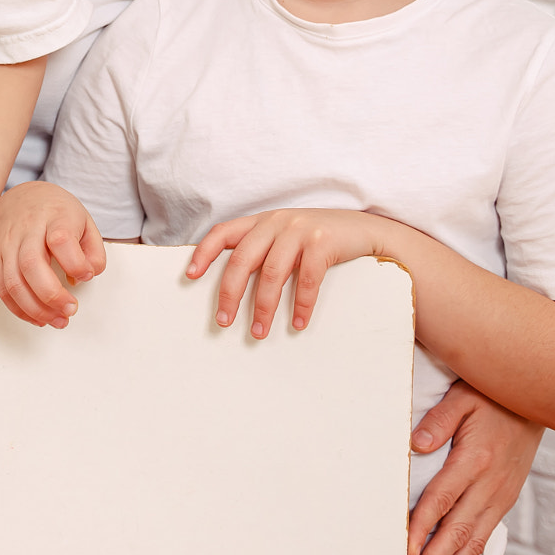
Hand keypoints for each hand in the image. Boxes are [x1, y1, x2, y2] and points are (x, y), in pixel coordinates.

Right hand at [0, 182, 104, 326]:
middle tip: (70, 309)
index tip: (86, 274)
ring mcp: (7, 243)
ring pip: (13, 281)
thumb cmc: (55, 211)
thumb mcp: (85, 221)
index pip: (61, 240)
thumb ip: (93, 250)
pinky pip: (2, 288)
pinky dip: (19, 308)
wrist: (21, 196)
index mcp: (54, 216)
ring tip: (57, 320)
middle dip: (52, 295)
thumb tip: (84, 277)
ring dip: (35, 308)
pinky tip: (37, 316)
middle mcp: (27, 229)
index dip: (76, 263)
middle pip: (31, 264)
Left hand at [189, 208, 393, 338]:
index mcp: (261, 222)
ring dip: (264, 307)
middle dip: (229, 293)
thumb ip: (262, 250)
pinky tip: (298, 323)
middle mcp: (276, 222)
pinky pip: (307, 279)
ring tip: (259, 333)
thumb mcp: (285, 237)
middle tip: (224, 322)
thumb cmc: (318, 239)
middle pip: (242, 260)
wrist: (364, 229)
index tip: (189, 276)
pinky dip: (301, 305)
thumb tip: (233, 286)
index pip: (223, 233)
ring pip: (272, 273)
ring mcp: (299, 230)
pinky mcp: (323, 241)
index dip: (203, 253)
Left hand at [406, 379, 542, 554]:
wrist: (540, 400)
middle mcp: (490, 485)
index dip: (422, 528)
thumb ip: (439, 420)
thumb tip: (415, 445)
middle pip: (457, 532)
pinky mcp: (505, 500)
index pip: (441, 501)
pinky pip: (485, 536)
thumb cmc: (492, 396)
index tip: (406, 553)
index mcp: (474, 460)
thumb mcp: (462, 397)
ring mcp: (500, 496)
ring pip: (473, 543)